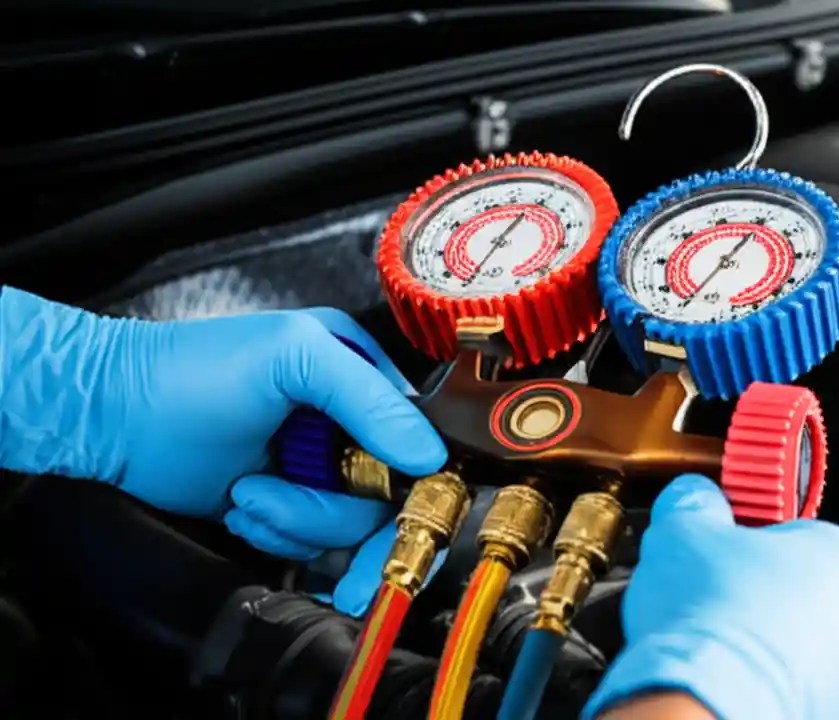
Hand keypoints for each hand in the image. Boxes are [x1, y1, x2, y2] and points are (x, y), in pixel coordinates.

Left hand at [0, 289, 444, 610]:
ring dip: (297, 520)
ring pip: (349, 526)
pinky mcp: (288, 503)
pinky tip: (243, 502)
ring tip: (250, 492)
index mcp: (363, 373)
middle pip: (391, 495)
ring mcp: (318, 467)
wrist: (114, 415)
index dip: (418, 480)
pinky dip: (278, 532)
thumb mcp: (294, 359)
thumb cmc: (194, 370)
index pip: (421, 437)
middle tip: (320, 538)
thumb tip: (430, 456)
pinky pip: (312, 542)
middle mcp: (349, 422)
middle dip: (342, 517)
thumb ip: (368, 400)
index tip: (402, 511)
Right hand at [583, 475, 838, 719]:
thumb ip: (694, 502)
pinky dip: (765, 685)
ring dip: (761, 640)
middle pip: (798, 589)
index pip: (790, 531)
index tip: (719, 547)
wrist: (710, 707)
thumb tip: (691, 496)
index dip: (744, 538)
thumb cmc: (711, 625)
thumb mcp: (683, 532)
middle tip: (708, 597)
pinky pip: (796, 687)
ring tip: (714, 643)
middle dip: (753, 592)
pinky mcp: (836, 711)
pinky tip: (728, 680)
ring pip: (799, 643)